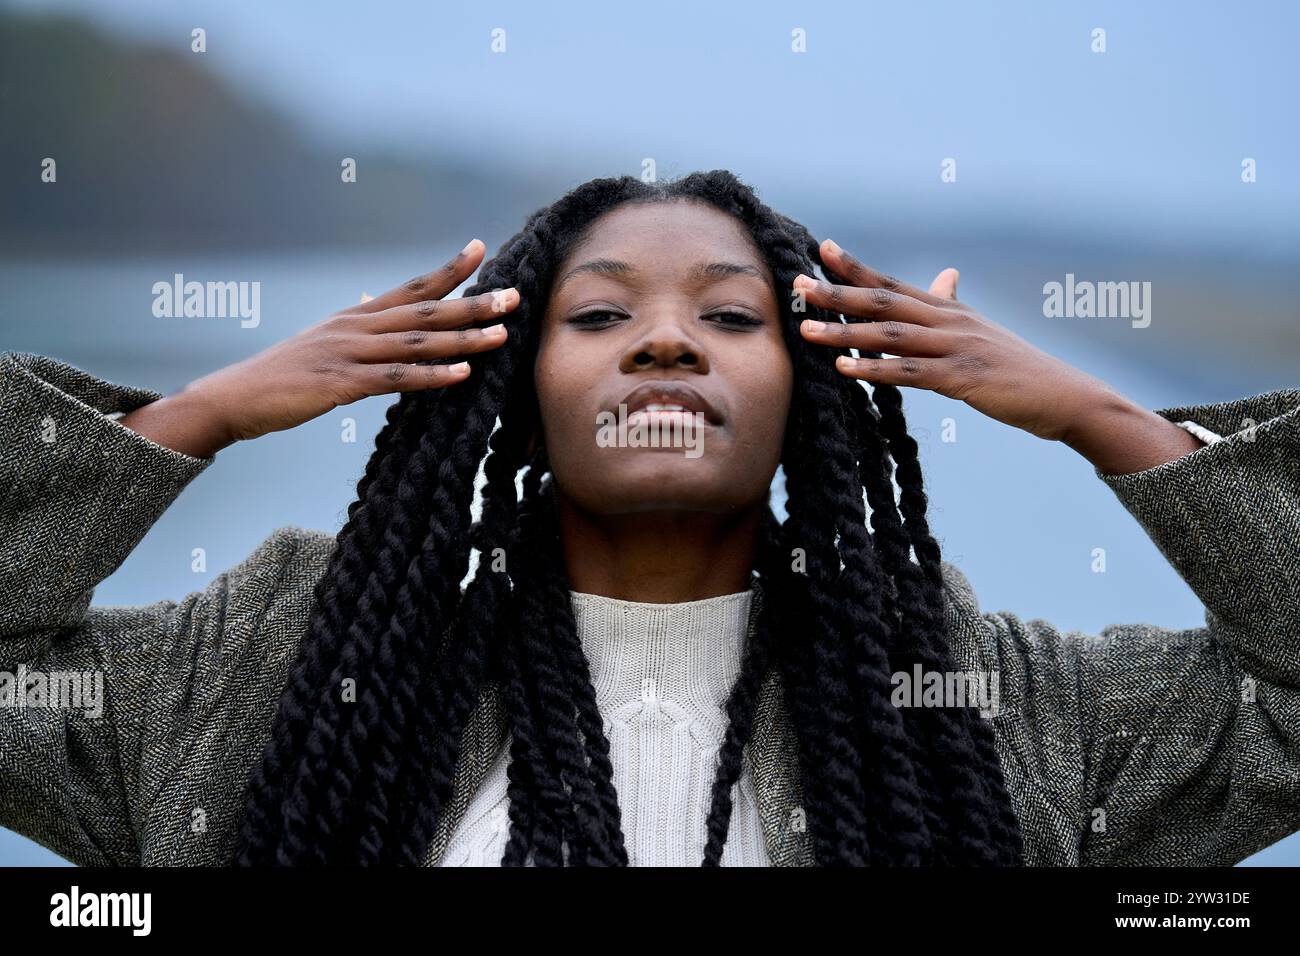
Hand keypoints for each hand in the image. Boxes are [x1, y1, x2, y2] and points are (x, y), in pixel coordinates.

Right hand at [119, 239, 518, 457]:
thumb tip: (395, 337)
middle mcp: (356, 327)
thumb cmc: (284, 381)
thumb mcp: (328, 351)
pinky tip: (461, 374)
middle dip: (473, 302)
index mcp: (355, 317)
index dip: (448, 269)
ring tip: (502, 333)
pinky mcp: (340, 384)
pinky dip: (431, 375)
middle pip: (425, 310)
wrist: (234, 399)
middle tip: (515, 294)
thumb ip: (364, 342)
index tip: (481, 248)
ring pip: (417, 341)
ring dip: (463, 338)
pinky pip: (395, 378)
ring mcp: (348, 353)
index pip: (411, 287)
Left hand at [796, 239, 1125, 441]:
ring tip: (807, 330)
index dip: (857, 267)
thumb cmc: (1016, 369)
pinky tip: (845, 369)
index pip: (893, 283)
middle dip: (838, 294)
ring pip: (890, 337)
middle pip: (883, 303)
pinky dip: (875, 370)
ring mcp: (956, 348)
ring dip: (845, 333)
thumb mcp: (981, 330)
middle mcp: (949, 321)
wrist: (1064, 396)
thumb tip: (945, 275)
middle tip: (798, 286)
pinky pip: (910, 374)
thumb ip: (953, 305)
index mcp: (949, 309)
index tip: (822, 249)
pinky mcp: (963, 378)